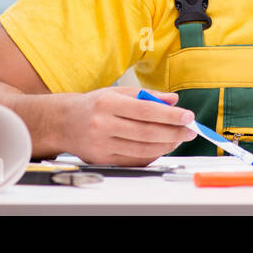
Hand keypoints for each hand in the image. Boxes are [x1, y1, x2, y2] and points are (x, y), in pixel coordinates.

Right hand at [61, 86, 196, 165]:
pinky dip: (152, 155)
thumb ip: (146, 95)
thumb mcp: (117, 92)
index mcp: (108, 103)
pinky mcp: (103, 160)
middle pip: (146, 132)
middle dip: (173, 132)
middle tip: (189, 131)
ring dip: (166, 145)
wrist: (63, 122)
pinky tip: (161, 148)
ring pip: (142, 149)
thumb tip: (173, 100)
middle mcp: (103, 124)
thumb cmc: (94, 105)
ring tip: (178, 139)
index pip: (146, 110)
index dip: (170, 115)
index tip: (188, 117)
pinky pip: (134, 160)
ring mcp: (102, 144)